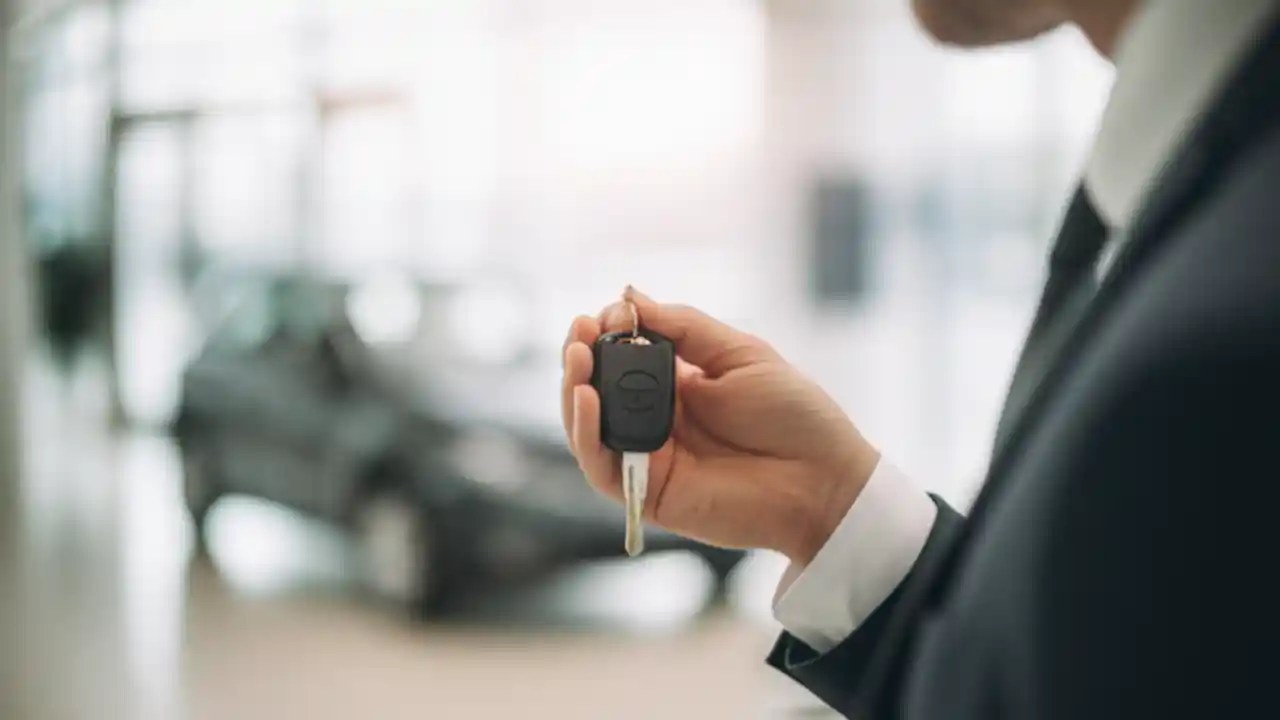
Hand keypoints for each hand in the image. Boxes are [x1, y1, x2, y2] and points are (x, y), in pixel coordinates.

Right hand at [561, 287, 879, 564]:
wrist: (824, 479)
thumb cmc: (795, 416)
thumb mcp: (740, 354)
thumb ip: (684, 327)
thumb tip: (630, 295)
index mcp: (679, 384)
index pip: (622, 355)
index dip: (607, 331)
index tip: (610, 312)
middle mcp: (658, 420)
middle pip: (595, 389)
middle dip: (580, 355)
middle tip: (579, 332)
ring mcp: (650, 457)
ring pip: (588, 427)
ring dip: (573, 391)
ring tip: (577, 357)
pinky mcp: (649, 492)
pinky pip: (601, 467)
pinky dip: (586, 434)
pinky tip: (590, 400)